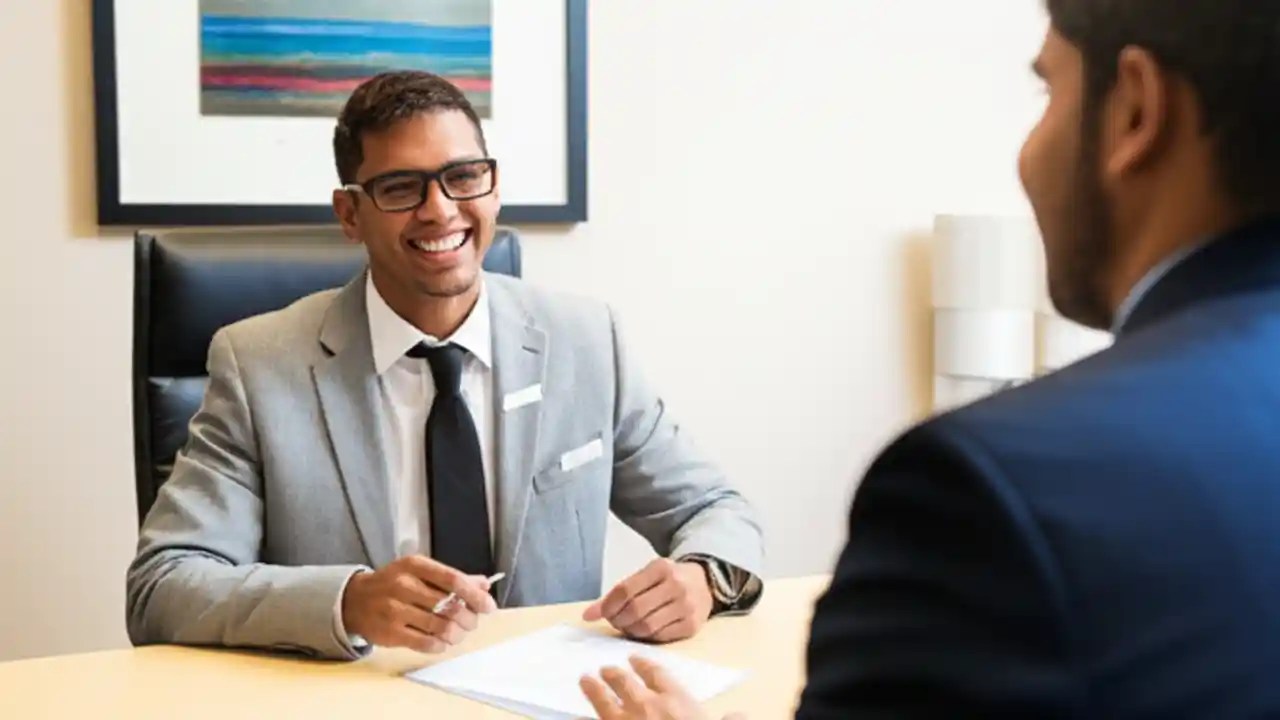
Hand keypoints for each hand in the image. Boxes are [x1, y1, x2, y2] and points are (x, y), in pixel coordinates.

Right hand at [340, 555, 495, 653]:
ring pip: (441, 627)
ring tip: (458, 633)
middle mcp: (404, 585)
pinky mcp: (390, 633)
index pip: (453, 579)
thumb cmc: (393, 584)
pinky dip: (440, 645)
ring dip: (457, 634)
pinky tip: (442, 641)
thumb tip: (484, 585)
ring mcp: (395, 610)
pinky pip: (426, 643)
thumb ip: (452, 577)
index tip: (488, 606)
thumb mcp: (420, 572)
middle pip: (450, 606)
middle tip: (472, 622)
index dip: (475, 595)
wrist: (354, 600)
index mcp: (415, 566)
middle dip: (469, 618)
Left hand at [580, 655, 743, 719]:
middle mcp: (647, 706)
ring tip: (585, 681)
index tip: (635, 659)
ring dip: (594, 690)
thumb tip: (739, 714)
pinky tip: (576, 718)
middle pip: (625, 683)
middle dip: (614, 674)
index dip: (644, 665)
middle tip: (604, 668)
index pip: (657, 675)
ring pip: (604, 701)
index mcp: (676, 701)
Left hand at [583, 559, 713, 642]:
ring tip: (628, 626)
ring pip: (646, 627)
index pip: (626, 590)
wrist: (704, 583)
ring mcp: (687, 606)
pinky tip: (644, 630)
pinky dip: (646, 637)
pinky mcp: (692, 625)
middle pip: (635, 610)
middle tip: (615, 621)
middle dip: (618, 620)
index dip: (608, 605)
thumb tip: (587, 615)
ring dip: (630, 630)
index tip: (602, 613)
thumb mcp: (644, 577)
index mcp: (661, 567)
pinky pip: (660, 637)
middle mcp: (676, 585)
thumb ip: (617, 594)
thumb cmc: (667, 580)